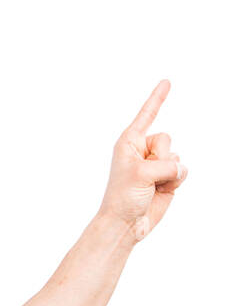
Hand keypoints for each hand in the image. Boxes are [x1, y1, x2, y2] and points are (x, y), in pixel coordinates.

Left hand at [98, 79, 187, 241]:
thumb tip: (181, 170)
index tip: (166, 82)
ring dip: (166, 173)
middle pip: (166, 139)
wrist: (125, 224)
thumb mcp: (140, 174)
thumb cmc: (123, 198)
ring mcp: (156, 164)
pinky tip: (160, 191)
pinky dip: (175, 181)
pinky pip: (183, 170)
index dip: (157, 98)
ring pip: (176, 157)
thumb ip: (166, 164)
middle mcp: (143, 150)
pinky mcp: (167, 177)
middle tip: (144, 176)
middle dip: (159, 158)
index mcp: (129, 143)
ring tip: (149, 187)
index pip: (147, 115)